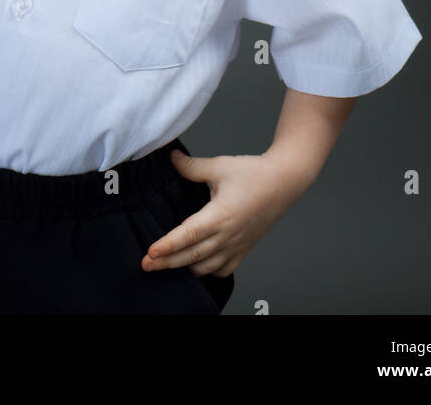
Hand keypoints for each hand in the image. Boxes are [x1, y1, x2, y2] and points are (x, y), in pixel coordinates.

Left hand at [141, 147, 311, 278]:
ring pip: (206, 267)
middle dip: (166, 263)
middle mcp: (228, 235)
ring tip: (167, 264)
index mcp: (221, 215)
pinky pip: (223, 270)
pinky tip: (198, 266)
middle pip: (192, 256)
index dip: (168, 245)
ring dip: (185, 268)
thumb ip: (193, 166)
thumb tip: (173, 159)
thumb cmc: (254, 172)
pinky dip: (208, 272)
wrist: (284, 182)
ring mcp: (237, 245)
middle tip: (146, 265)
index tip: (150, 253)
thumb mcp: (220, 165)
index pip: (188, 235)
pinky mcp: (244, 249)